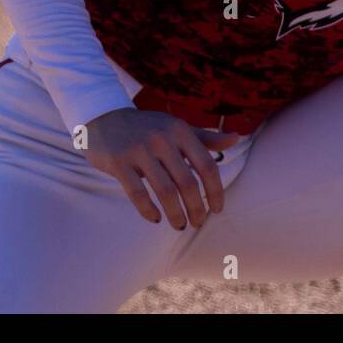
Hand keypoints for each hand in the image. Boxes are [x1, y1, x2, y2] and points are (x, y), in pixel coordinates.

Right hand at [81, 108, 243, 227]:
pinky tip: (155, 219)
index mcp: (181, 131)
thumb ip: (206, 138)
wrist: (105, 118)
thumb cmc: (149, 128)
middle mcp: (162, 138)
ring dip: (175, 214)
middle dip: (196, 208)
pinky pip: (137, 193)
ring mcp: (139, 150)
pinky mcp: (118, 162)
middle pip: (187, 183)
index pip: (207, 166)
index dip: (215, 191)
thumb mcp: (178, 128)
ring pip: (165, 191)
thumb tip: (237, 138)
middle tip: (198, 222)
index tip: (217, 209)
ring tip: (179, 225)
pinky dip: (148, 210)